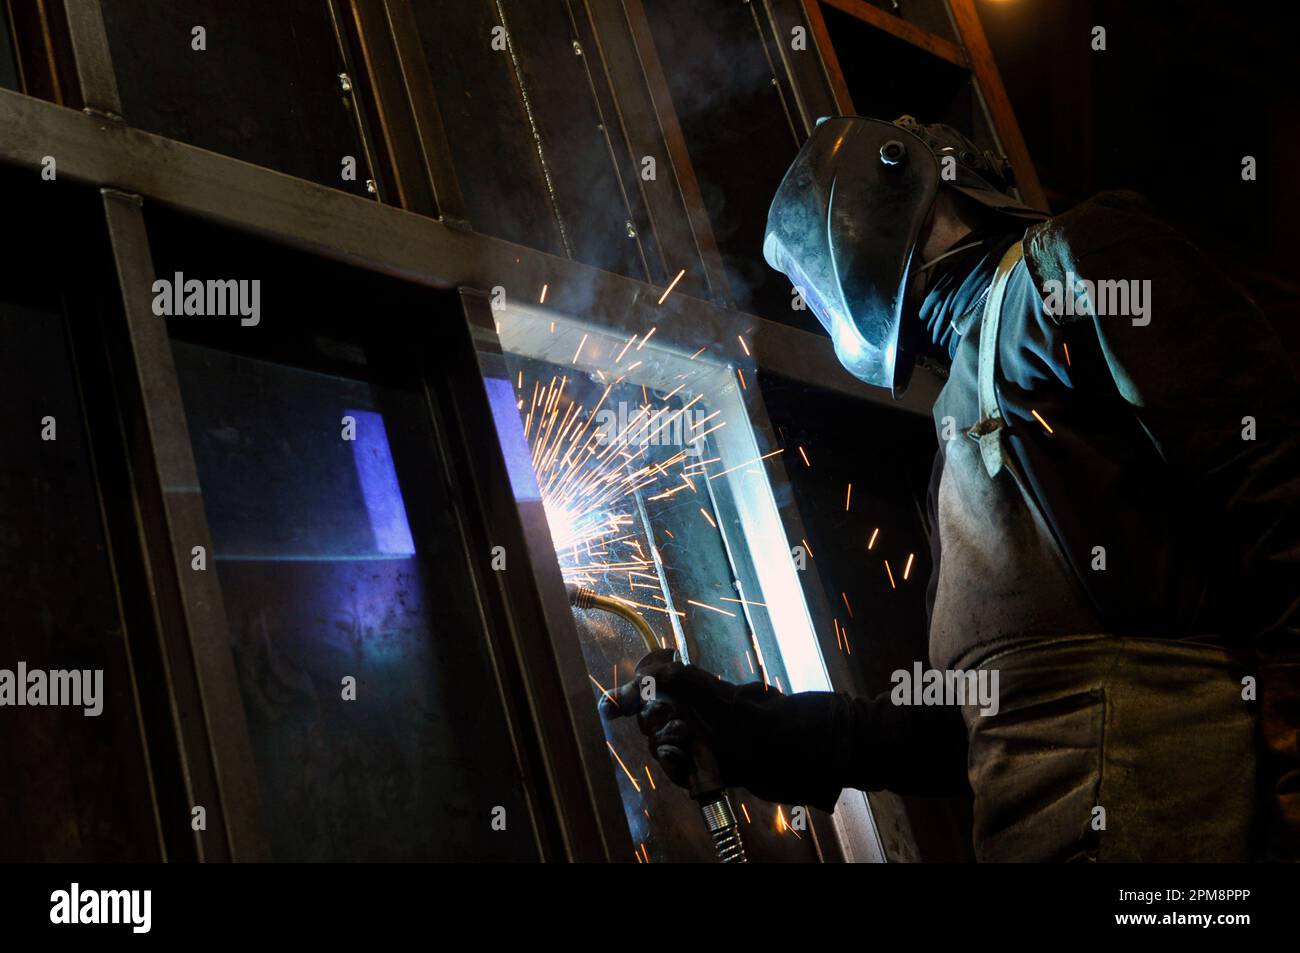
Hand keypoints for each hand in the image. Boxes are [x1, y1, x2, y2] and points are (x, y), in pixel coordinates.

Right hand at [599, 648, 744, 790]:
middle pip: (643, 723)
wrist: (750, 737)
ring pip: (654, 746)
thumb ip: (650, 677)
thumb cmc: (718, 703)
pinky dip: (674, 762)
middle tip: (672, 713)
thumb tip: (624, 686)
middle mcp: (674, 719)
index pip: (636, 699)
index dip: (623, 701)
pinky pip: (668, 767)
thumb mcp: (683, 678)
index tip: (611, 709)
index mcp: (672, 695)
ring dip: (668, 738)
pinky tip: (686, 754)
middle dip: (653, 718)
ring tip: (688, 734)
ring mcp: (681, 744)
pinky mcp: (689, 768)